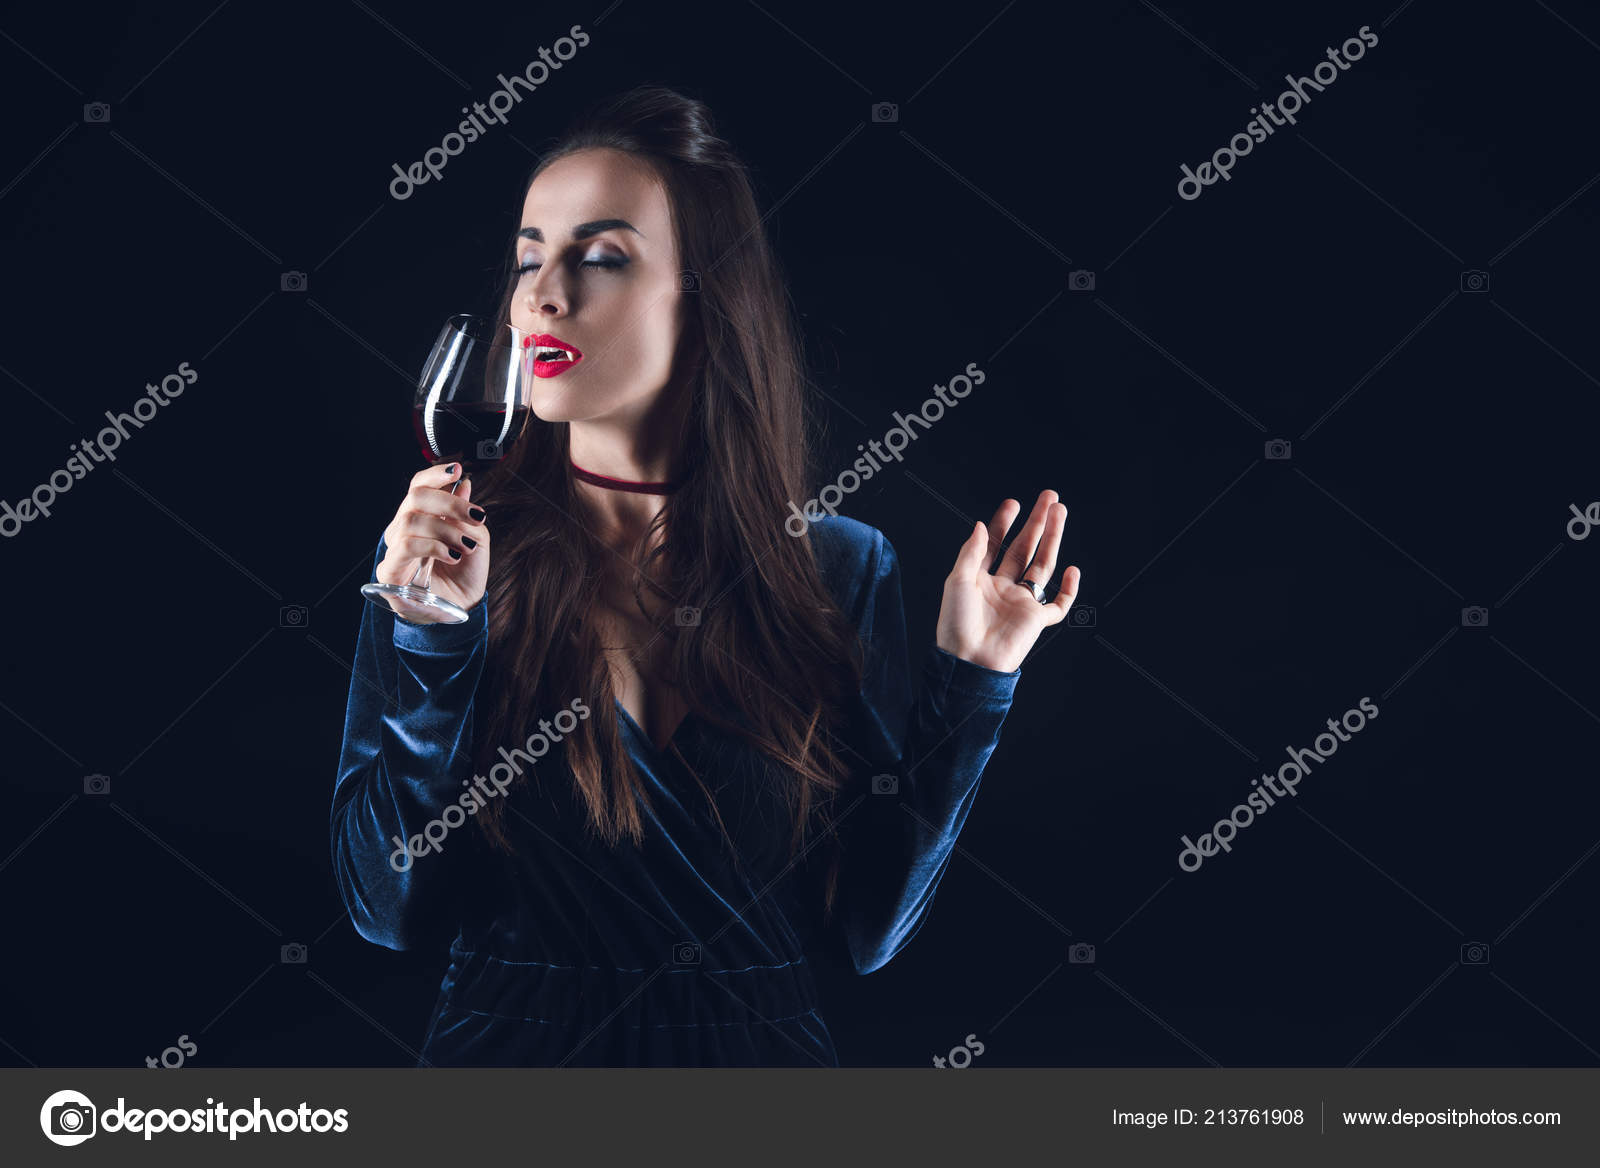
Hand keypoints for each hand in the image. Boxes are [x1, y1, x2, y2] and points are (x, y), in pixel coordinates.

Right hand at [373, 462, 489, 616]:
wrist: (460, 608)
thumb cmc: (463, 573)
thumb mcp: (474, 538)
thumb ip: (466, 514)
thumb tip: (463, 484)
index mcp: (421, 516)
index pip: (419, 486)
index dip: (435, 475)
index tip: (455, 470)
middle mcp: (403, 528)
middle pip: (415, 498)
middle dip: (449, 502)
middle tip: (476, 516)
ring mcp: (394, 548)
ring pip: (411, 520)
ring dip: (445, 529)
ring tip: (466, 544)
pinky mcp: (389, 571)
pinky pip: (406, 547)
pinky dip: (433, 546)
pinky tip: (452, 554)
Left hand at [935, 490, 1080, 673]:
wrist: (969, 661)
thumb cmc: (956, 625)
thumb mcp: (956, 581)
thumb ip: (971, 552)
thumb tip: (980, 525)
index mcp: (980, 579)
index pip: (995, 544)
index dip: (1004, 523)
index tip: (1013, 503)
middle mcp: (1003, 588)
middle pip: (1024, 548)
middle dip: (1037, 523)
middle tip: (1049, 498)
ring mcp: (1021, 602)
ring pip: (1043, 565)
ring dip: (1052, 539)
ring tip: (1060, 513)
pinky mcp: (1036, 620)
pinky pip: (1059, 604)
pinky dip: (1069, 589)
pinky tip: (1073, 569)